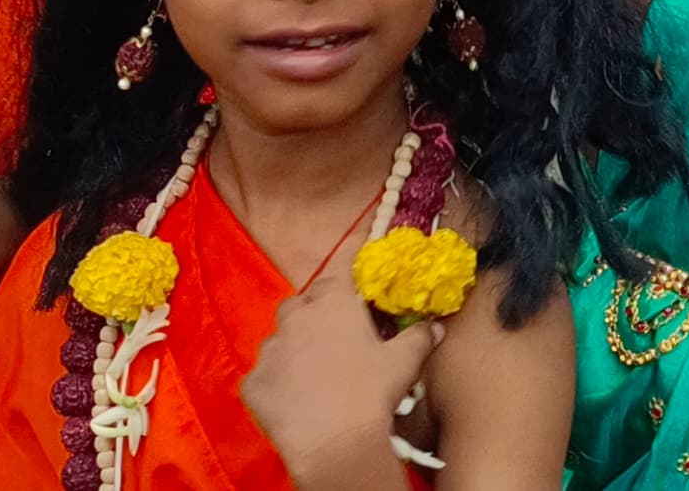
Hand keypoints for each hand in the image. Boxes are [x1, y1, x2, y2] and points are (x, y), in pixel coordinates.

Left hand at [243, 205, 443, 490]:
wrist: (332, 444)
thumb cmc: (371, 393)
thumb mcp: (404, 362)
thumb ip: (419, 338)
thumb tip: (435, 327)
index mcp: (333, 302)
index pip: (342, 263)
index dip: (353, 252)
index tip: (359, 244)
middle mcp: (296, 316)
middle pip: (306, 300)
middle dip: (321, 309)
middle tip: (341, 330)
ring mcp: (269, 349)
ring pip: (283, 336)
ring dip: (298, 344)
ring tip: (318, 369)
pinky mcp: (253, 382)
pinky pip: (265, 373)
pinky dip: (279, 380)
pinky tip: (296, 397)